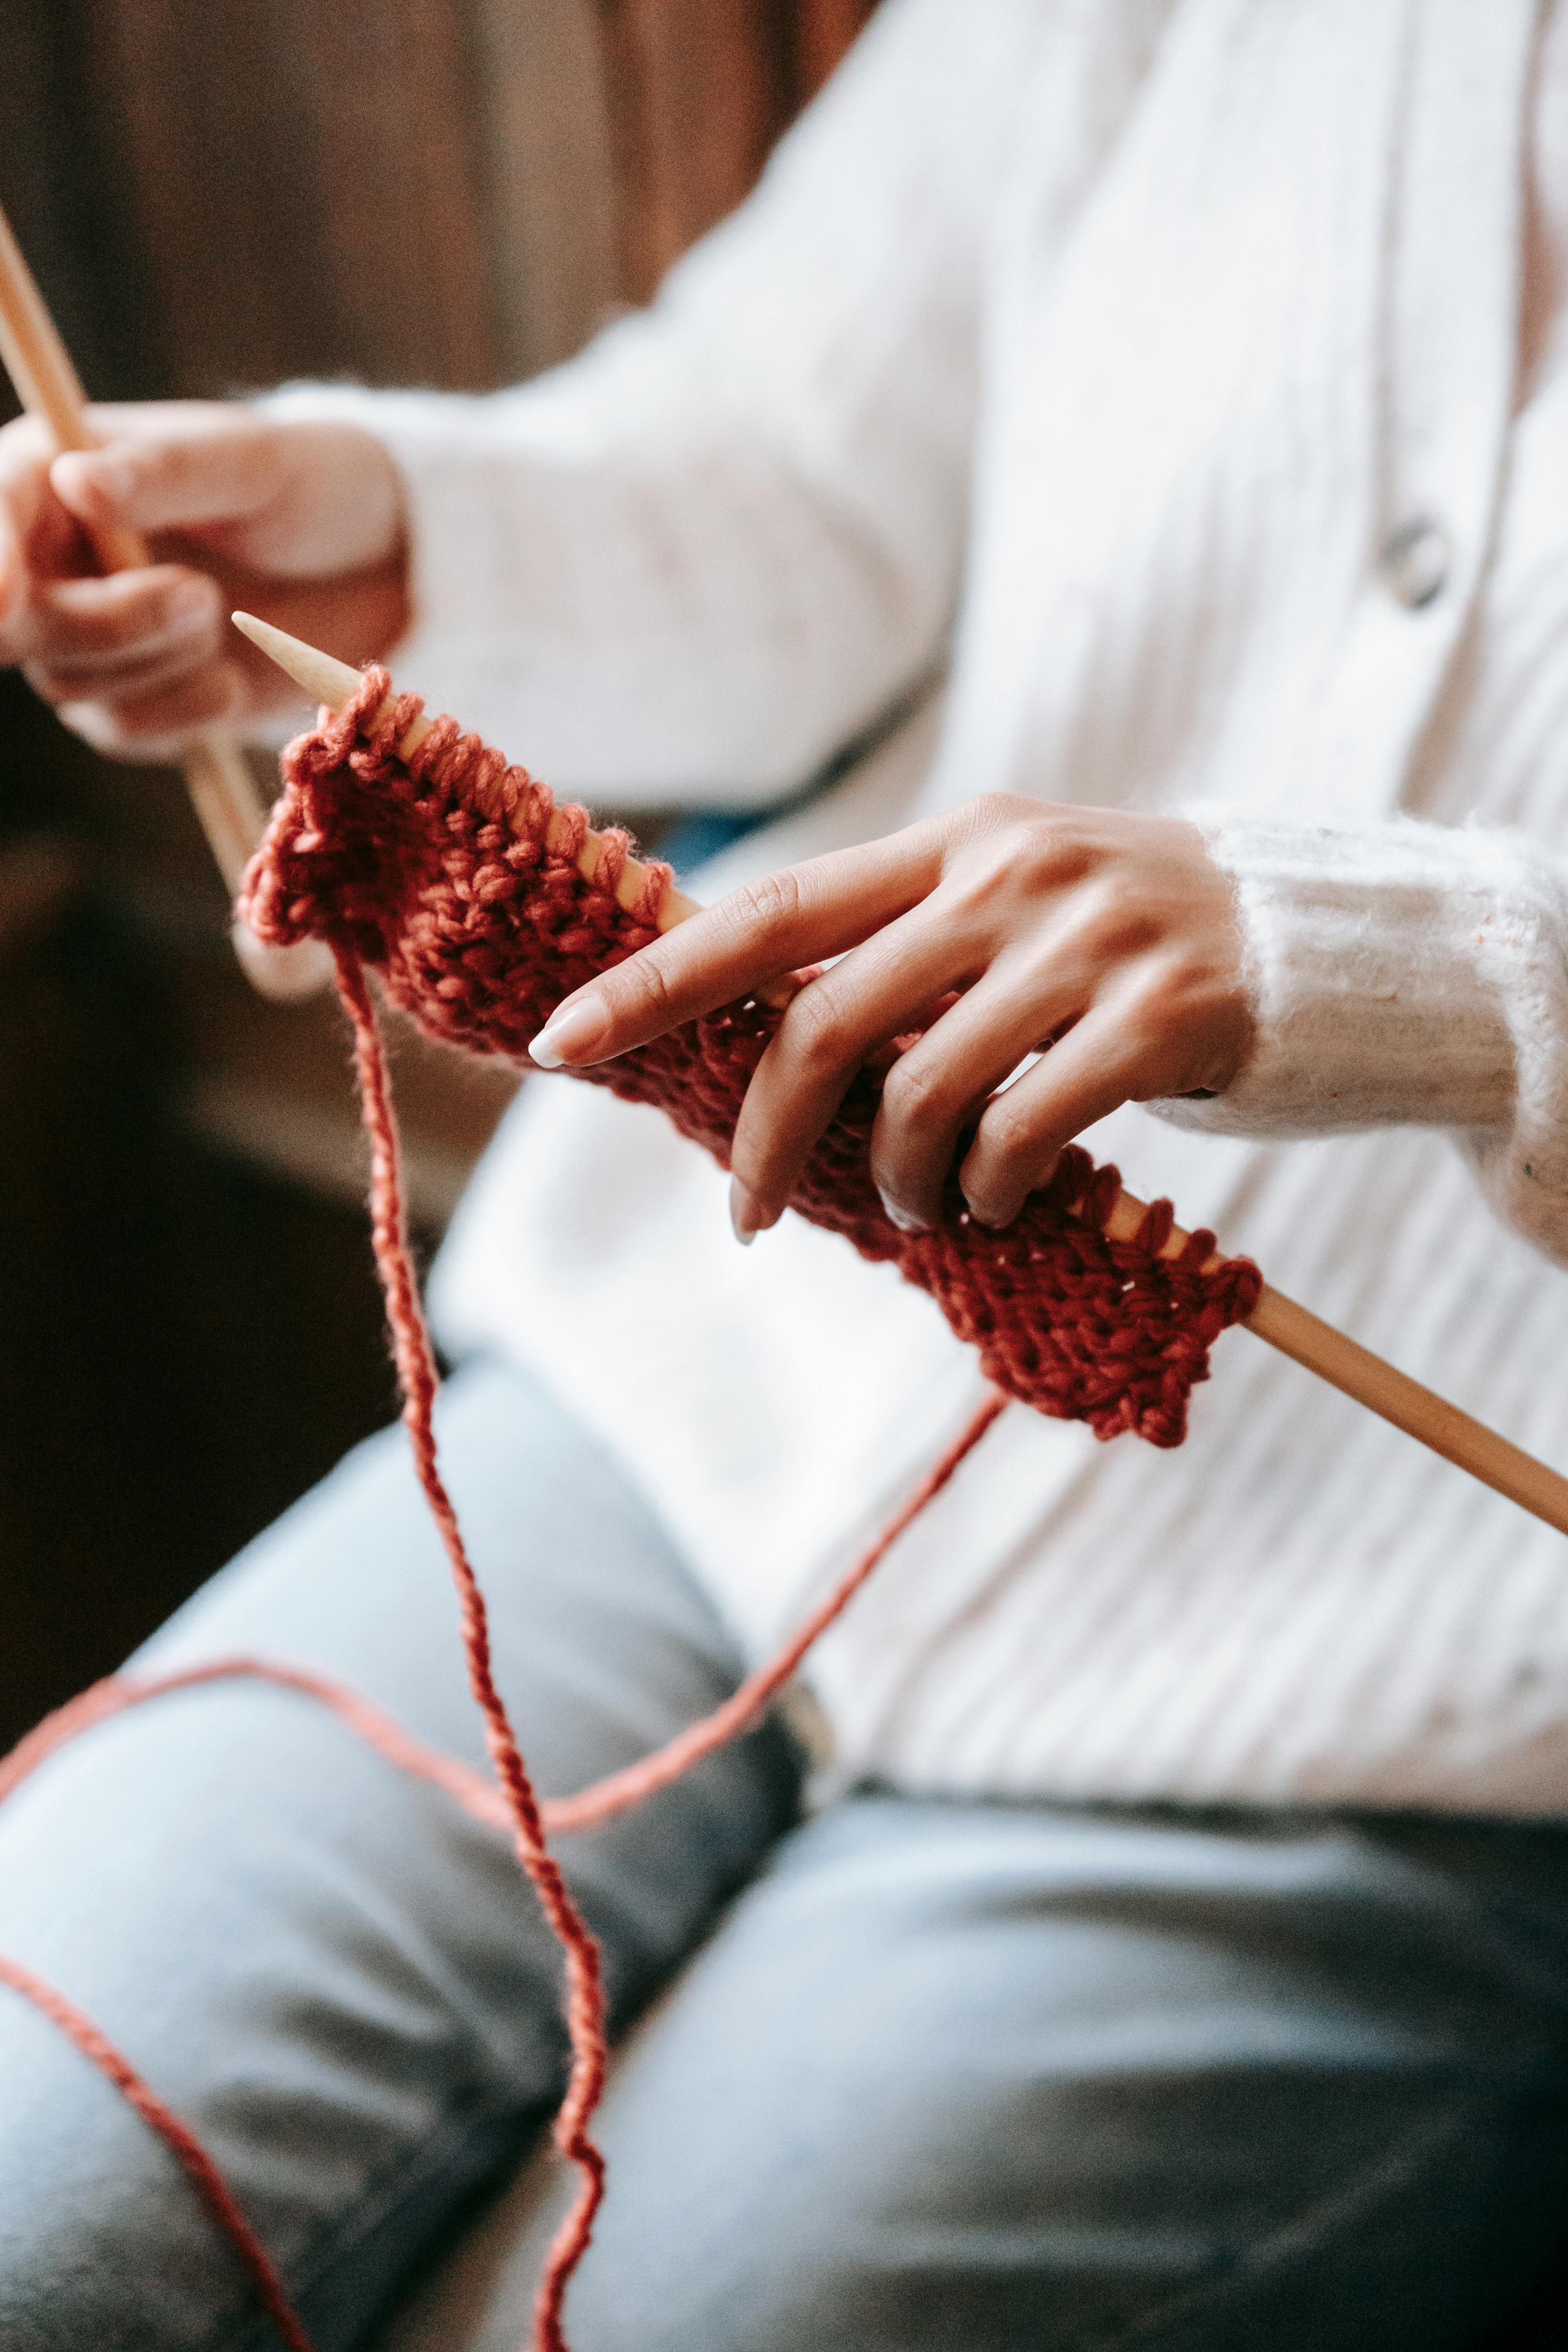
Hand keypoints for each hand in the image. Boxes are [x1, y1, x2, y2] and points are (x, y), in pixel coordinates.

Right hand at [0, 401, 408, 759]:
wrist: (376, 568)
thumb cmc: (310, 488)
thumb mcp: (252, 464)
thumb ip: (167, 472)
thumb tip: (76, 480)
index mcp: (56, 471)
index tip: (9, 602)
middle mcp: (51, 556)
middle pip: (15, 624)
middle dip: (106, 626)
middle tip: (201, 596)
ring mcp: (86, 634)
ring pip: (71, 684)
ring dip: (163, 663)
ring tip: (225, 613)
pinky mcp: (132, 698)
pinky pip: (125, 729)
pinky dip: (186, 712)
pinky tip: (232, 674)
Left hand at [529, 796, 1253, 1235]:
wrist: (1336, 945)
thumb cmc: (1139, 953)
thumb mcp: (1017, 913)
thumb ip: (907, 954)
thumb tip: (769, 1049)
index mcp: (957, 841)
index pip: (769, 911)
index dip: (656, 981)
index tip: (562, 1043)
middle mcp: (1011, 874)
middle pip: (823, 1020)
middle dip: (762, 1137)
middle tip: (745, 1215)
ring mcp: (1090, 941)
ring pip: (920, 1092)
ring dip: (896, 1180)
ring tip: (921, 1205)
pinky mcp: (1163, 1017)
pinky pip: (1022, 1131)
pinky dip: (986, 1190)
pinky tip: (999, 1201)